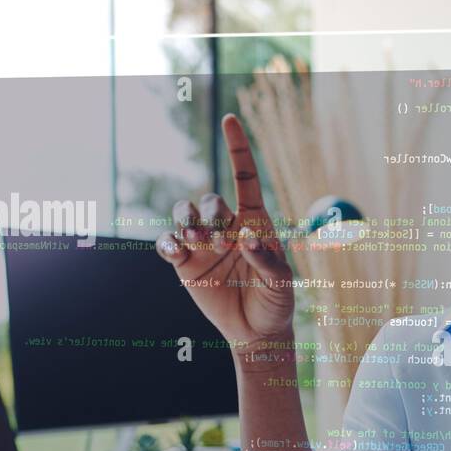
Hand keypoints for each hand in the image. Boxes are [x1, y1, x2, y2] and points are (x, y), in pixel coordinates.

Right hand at [156, 114, 295, 345]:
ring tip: (197, 242)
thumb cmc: (276, 302)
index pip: (244, 177)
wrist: (257, 332)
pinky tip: (177, 252)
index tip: (230, 119)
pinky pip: (167, 243)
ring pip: (184, 215)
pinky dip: (168, 243)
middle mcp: (226, 228)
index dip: (237, 148)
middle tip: (219, 242)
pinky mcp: (185, 265)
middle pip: (209, 200)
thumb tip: (245, 236)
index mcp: (255, 222)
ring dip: (187, 222)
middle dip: (210, 214)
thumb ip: (267, 260)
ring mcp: (203, 245)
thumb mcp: (282, 283)